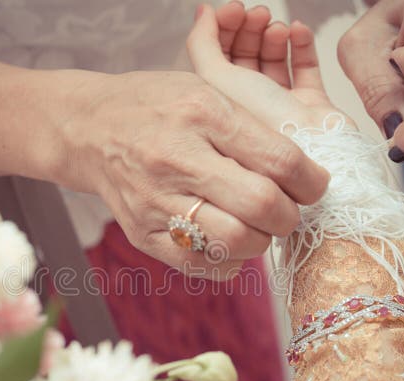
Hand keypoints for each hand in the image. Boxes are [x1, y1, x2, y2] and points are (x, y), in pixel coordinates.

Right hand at [62, 69, 329, 278]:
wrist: (89, 130)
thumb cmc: (155, 107)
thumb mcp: (205, 92)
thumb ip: (252, 129)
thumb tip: (302, 173)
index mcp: (201, 114)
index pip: (279, 160)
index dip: (311, 181)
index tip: (313, 185)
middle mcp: (176, 159)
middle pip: (260, 206)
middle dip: (289, 215)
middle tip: (286, 209)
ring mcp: (156, 202)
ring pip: (234, 242)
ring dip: (260, 240)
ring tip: (255, 225)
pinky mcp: (143, 234)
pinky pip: (201, 265)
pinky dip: (229, 261)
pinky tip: (229, 240)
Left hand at [187, 3, 352, 131]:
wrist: (306, 152)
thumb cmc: (259, 122)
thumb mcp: (216, 79)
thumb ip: (203, 44)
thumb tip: (201, 13)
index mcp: (222, 104)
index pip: (218, 58)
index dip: (224, 29)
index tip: (233, 9)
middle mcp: (250, 106)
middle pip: (245, 58)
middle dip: (250, 29)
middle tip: (257, 13)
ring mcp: (280, 105)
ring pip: (274, 61)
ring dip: (273, 36)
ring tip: (276, 27)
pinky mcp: (310, 105)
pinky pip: (305, 68)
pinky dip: (302, 45)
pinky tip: (297, 30)